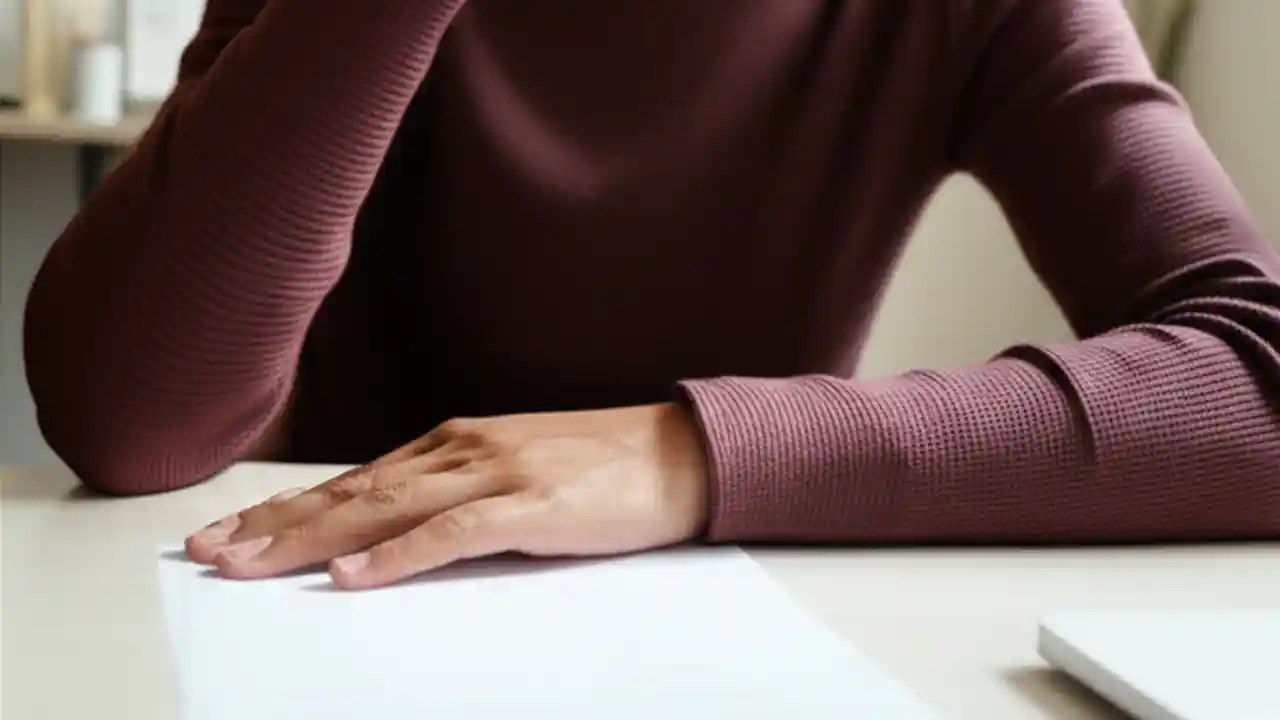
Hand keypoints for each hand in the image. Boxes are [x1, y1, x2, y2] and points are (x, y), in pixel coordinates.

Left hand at [185, 403, 709, 588]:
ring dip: (311, 539)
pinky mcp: (532, 504)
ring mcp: (496, 473)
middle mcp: (462, 449)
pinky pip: (452, 533)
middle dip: (274, 525)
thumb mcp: (516, 469)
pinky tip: (354, 579)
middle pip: (351, 493)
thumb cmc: (600, 465)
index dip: (287, 508)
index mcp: (456, 443)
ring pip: (384, 508)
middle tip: (207, 553)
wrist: (681, 450)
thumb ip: (457, 490)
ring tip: (249, 564)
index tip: (230, 532)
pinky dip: (397, 556)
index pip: (354, 480)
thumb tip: (391, 530)